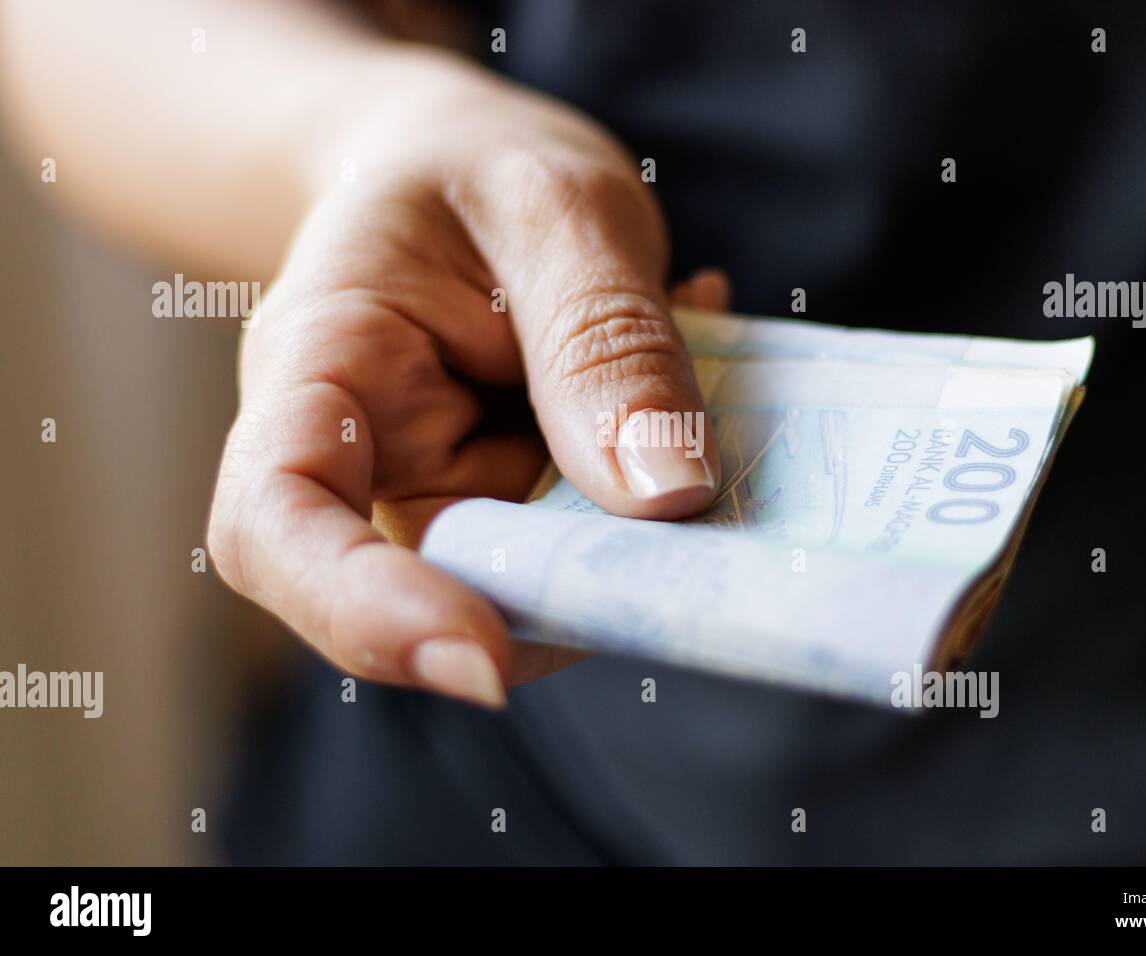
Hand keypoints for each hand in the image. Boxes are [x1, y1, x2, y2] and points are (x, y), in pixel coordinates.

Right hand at [207, 55, 727, 707]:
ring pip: (544, 577)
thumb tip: (667, 499)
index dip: (364, 614)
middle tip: (697, 471)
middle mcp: (366, 462)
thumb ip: (602, 339)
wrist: (463, 173)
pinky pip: (598, 536)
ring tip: (690, 334)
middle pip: (436, 584)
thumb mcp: (554, 208)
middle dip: (580, 569)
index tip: (488, 663)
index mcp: (318, 370)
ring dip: (646, 505)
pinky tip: (686, 342)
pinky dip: (663, 470)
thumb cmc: (478, 170)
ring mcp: (445, 499)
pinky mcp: (516, 510)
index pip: (275, 525)